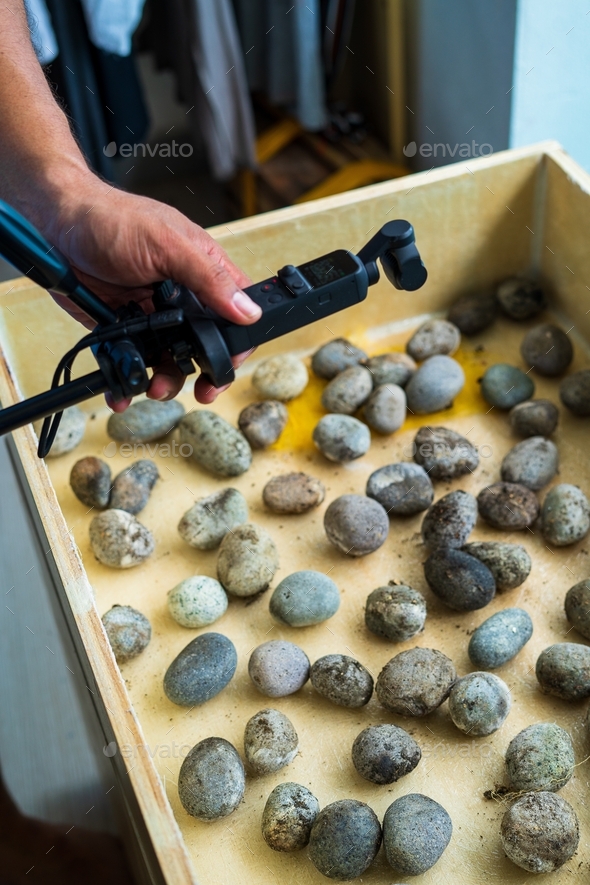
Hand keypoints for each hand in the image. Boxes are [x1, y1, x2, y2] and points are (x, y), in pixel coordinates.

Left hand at [44, 178, 259, 410]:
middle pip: (205, 345)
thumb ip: (210, 279)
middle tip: (202, 391)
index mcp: (203, 271)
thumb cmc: (112, 218)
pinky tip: (124, 388)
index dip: (237, 343)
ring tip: (155, 387)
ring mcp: (153, 315)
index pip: (236, 312)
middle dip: (203, 372)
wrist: (55, 225)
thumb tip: (248, 311)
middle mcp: (182, 296)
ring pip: (170, 359)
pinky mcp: (124, 327)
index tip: (228, 366)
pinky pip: (132, 359)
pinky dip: (127, 378)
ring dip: (166, 380)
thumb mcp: (169, 244)